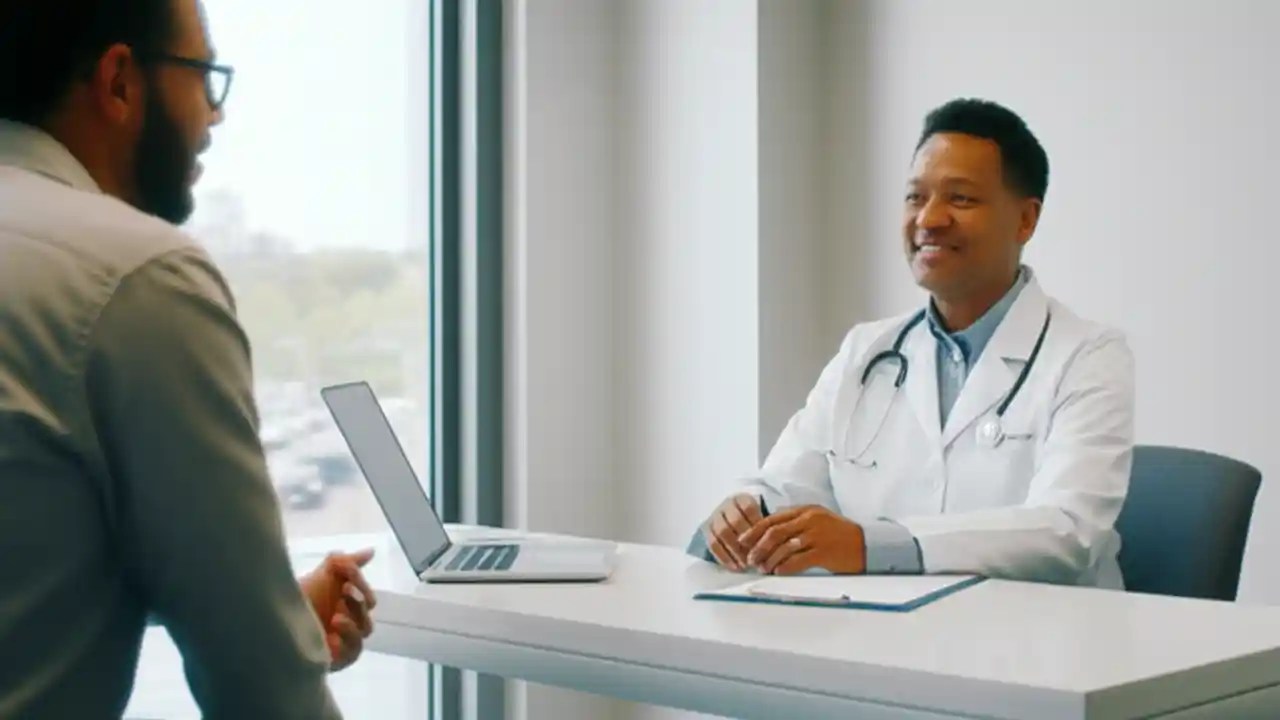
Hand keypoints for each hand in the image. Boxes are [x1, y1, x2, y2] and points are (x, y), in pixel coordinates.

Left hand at [300, 548, 377, 671]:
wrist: (270, 618)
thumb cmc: (300, 596)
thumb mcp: (323, 574)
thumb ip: (347, 563)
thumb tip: (371, 551)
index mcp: (348, 604)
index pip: (367, 598)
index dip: (362, 585)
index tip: (349, 575)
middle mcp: (349, 623)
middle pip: (367, 614)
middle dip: (359, 601)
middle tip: (345, 591)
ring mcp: (344, 642)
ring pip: (363, 631)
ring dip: (352, 621)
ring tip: (335, 616)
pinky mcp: (337, 658)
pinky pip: (351, 651)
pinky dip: (346, 638)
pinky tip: (333, 631)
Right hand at [701, 493, 764, 570]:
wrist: (736, 524)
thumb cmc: (756, 525)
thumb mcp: (763, 519)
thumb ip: (768, 527)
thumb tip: (775, 542)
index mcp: (742, 499)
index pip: (749, 508)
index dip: (757, 525)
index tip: (765, 541)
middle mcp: (726, 505)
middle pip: (735, 521)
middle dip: (746, 542)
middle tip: (757, 557)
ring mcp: (715, 517)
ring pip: (722, 533)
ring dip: (735, 551)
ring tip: (746, 565)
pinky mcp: (707, 531)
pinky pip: (713, 544)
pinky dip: (724, 557)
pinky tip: (735, 567)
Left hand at [739, 505, 865, 574]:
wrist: (867, 544)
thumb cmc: (840, 534)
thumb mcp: (818, 519)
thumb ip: (796, 521)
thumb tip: (770, 528)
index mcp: (806, 510)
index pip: (773, 518)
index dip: (755, 531)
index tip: (743, 541)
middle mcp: (810, 520)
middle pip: (775, 532)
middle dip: (758, 547)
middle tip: (750, 559)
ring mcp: (817, 536)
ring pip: (784, 547)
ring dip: (770, 560)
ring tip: (763, 569)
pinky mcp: (823, 552)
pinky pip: (797, 560)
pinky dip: (784, 567)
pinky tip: (779, 572)